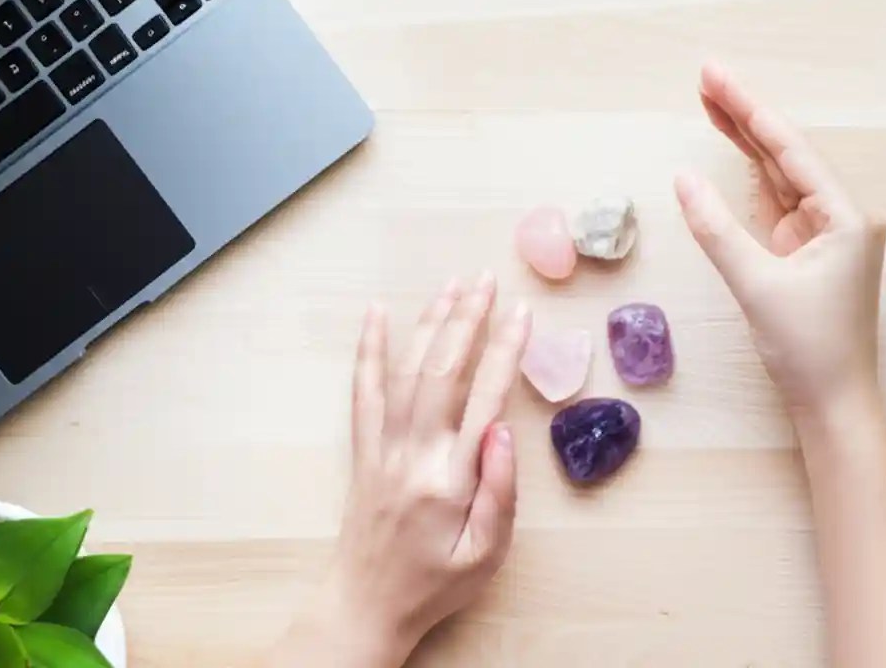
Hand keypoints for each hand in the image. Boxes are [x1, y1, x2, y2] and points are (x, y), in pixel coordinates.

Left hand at [270, 274, 531, 666]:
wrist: (366, 605)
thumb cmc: (437, 583)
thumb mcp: (487, 554)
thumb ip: (500, 492)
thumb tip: (504, 432)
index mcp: (452, 479)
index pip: (484, 398)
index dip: (505, 351)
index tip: (522, 313)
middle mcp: (414, 454)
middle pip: (442, 371)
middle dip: (467, 320)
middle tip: (487, 280)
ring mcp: (384, 448)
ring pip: (405, 371)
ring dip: (429, 324)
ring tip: (452, 286)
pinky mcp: (364, 450)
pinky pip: (364, 390)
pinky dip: (369, 349)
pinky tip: (377, 315)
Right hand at [676, 63, 885, 435]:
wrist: (833, 404)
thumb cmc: (808, 349)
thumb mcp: (756, 286)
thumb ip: (717, 229)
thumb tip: (684, 180)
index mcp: (845, 217)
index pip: (789, 150)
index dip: (749, 109)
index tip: (715, 76)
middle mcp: (841, 218)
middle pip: (785, 155)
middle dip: (744, 117)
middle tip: (705, 76)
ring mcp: (823, 236)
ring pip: (779, 178)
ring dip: (746, 144)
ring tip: (710, 102)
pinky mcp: (806, 255)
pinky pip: (776, 207)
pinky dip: (750, 181)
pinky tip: (733, 151)